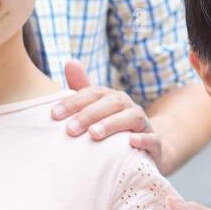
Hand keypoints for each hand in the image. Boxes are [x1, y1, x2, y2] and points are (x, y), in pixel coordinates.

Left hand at [52, 59, 168, 166]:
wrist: (147, 148)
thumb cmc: (113, 126)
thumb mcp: (97, 109)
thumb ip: (82, 88)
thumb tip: (70, 61)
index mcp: (112, 99)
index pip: (94, 93)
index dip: (74, 101)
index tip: (54, 114)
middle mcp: (129, 107)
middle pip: (113, 102)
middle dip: (90, 113)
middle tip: (70, 129)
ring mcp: (144, 124)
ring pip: (133, 117)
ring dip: (112, 124)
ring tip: (93, 134)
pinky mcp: (155, 144)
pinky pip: (153, 139)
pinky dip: (144, 139)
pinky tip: (131, 142)